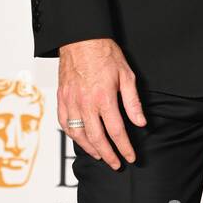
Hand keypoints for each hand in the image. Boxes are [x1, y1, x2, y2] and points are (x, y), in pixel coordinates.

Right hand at [57, 37, 145, 168]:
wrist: (81, 38)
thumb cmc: (105, 54)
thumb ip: (132, 102)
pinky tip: (80, 139)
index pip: (116, 131)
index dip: (124, 147)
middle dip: (108, 155)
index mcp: (104, 98)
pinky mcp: (62, 98)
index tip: (130, 157)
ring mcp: (71, 101)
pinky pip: (64, 123)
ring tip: (100, 155)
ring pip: (78, 134)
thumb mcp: (126, 75)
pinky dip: (72, 135)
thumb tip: (140, 123)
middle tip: (116, 164)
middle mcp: (85, 103)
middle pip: (97, 138)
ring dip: (89, 148)